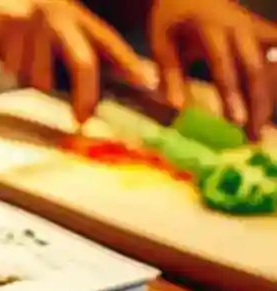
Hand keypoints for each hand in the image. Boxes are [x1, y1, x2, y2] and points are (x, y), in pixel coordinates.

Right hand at [0, 0, 154, 123]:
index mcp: (75, 15)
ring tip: (18, 55)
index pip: (108, 41)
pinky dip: (5, 61)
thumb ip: (73, 47)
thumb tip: (95, 91)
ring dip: (29, 75)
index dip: (129, 63)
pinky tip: (2, 43)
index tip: (149, 82)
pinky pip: (11, 65)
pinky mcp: (12, 18)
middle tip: (82, 120)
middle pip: (83, 62)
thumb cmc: (20, 9)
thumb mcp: (53, 20)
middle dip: (84, 96)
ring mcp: (37, 16)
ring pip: (39, 75)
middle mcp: (61, 14)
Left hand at [149, 0, 276, 138]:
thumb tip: (175, 109)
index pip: (225, 66)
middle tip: (253, 136)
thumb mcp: (161, 42)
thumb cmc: (172, 17)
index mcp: (211, 28)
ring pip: (270, 65)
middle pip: (255, 69)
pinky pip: (276, 54)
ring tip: (260, 129)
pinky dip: (276, 75)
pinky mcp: (262, 31)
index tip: (236, 122)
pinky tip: (274, 99)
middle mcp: (239, 27)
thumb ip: (169, 73)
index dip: (232, 94)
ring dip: (268, 97)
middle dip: (258, 104)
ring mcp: (254, 28)